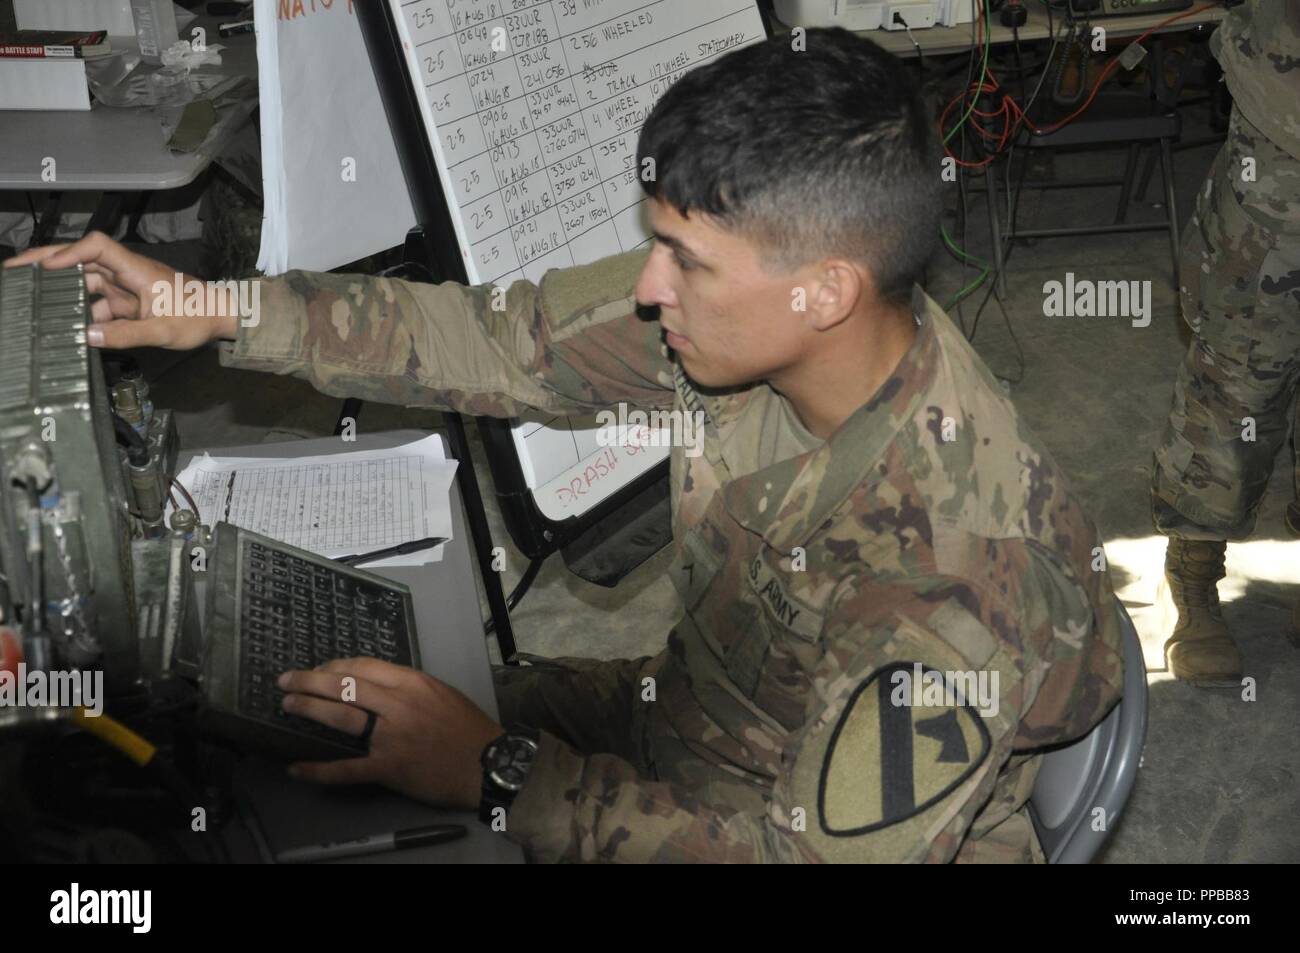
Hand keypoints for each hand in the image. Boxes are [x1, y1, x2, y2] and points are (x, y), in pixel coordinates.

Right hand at [2, 231, 239, 348]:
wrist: (221, 318)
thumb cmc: (198, 317)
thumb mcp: (161, 330)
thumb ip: (124, 334)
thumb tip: (84, 336)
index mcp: (134, 269)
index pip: (96, 246)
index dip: (68, 253)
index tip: (46, 267)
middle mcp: (126, 272)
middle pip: (80, 260)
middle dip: (47, 263)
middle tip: (13, 271)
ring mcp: (126, 286)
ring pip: (85, 282)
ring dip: (60, 290)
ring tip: (28, 298)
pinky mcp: (128, 302)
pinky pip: (97, 303)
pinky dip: (81, 312)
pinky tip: (64, 325)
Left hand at [277, 657, 504, 809]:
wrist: (489, 765)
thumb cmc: (469, 730)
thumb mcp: (443, 694)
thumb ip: (410, 688)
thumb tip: (378, 686)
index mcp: (413, 683)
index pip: (364, 666)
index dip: (335, 666)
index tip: (318, 669)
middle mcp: (399, 704)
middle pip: (345, 686)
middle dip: (310, 681)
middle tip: (287, 680)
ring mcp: (392, 736)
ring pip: (341, 717)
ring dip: (309, 709)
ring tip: (288, 705)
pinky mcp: (389, 767)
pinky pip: (347, 768)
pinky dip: (319, 770)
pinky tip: (297, 768)